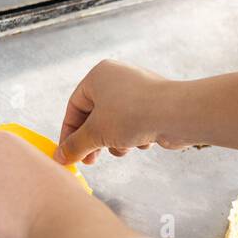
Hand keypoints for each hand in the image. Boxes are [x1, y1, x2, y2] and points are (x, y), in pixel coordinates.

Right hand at [56, 60, 192, 164]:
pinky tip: (143, 142)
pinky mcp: (154, 105)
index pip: (75, 106)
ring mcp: (138, 91)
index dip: (68, 132)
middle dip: (93, 141)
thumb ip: (75, 145)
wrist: (178, 114)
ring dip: (115, 141)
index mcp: (99, 76)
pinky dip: (135, 137)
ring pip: (115, 123)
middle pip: (95, 116)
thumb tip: (60, 157)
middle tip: (90, 161)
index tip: (66, 154)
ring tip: (122, 149)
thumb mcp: (96, 132)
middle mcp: (118, 79)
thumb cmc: (133, 115)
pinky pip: (135, 125)